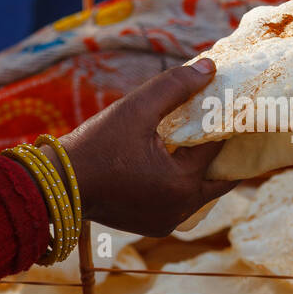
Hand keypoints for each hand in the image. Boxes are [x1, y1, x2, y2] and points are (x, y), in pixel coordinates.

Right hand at [57, 59, 235, 236]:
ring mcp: (168, 221)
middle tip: (231, 130)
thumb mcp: (136, 109)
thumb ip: (175, 86)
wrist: (58, 185)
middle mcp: (181, 208)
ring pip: (201, 193)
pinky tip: (177, 163)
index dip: (226, 125)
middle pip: (219, 179)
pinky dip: (182, 185)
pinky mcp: (154, 226)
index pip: (218, 148)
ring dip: (203, 171)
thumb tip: (210, 67)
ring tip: (205, 142)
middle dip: (225, 155)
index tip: (235, 108)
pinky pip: (181, 203)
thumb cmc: (95, 145)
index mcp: (182, 182)